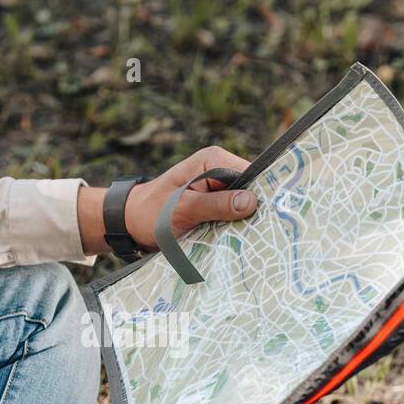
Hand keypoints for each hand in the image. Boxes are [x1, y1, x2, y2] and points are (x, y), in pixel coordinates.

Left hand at [77, 146, 257, 254]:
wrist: (129, 224)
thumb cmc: (150, 213)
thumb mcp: (182, 209)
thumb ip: (215, 205)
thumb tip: (251, 201)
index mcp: (212, 160)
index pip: (249, 174)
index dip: (262, 195)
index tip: (274, 217)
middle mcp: (218, 171)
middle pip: (250, 191)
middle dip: (256, 211)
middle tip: (270, 234)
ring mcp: (218, 190)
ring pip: (244, 206)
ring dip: (247, 224)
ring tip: (260, 241)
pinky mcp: (215, 207)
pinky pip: (233, 217)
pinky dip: (237, 230)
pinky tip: (246, 243)